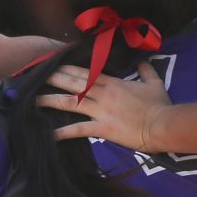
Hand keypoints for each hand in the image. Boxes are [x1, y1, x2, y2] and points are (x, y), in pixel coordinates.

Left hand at [34, 61, 170, 151]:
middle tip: (37, 76)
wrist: (163, 125)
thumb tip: (143, 62)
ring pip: (71, 103)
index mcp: (112, 83)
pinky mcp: (102, 128)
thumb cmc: (159, 105)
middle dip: (54, 78)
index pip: (86, 72)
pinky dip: (63, 132)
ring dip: (51, 100)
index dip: (69, 68)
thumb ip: (146, 70)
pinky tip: (49, 134)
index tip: (55, 64)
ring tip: (34, 100)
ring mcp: (101, 111)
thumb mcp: (154, 83)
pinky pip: (78, 130)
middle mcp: (102, 94)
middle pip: (73, 83)